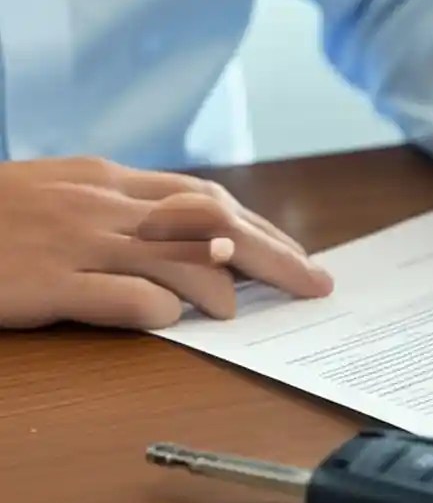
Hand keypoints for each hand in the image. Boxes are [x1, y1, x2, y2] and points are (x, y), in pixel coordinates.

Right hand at [0, 157, 331, 329]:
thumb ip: (126, 210)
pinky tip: (179, 321)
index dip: (262, 229)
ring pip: (177, 256)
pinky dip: (160, 308)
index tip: (298, 255)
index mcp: (110, 181)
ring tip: (246, 311)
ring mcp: (77, 240)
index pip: (209, 198)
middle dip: (272, 254)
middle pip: (211, 223)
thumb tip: (193, 234)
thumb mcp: (64, 196)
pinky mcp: (47, 281)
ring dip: (223, 285)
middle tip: (314, 284)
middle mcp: (104, 204)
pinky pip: (122, 295)